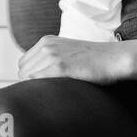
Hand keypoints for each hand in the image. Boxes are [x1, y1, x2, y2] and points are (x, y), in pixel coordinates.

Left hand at [17, 35, 135, 85]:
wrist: (114, 58)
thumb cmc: (95, 61)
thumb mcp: (68, 52)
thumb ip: (52, 59)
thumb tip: (36, 78)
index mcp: (47, 41)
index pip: (23, 62)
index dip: (28, 77)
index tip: (40, 87)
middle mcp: (47, 46)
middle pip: (22, 70)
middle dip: (29, 83)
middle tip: (43, 94)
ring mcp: (52, 55)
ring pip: (27, 76)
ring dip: (34, 88)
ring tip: (48, 95)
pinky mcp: (60, 66)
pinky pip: (36, 80)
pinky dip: (39, 89)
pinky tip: (52, 95)